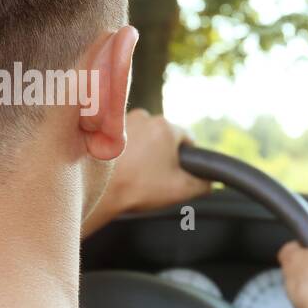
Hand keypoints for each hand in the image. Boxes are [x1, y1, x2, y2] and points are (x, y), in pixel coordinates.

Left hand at [81, 109, 210, 237]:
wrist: (97, 190)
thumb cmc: (138, 187)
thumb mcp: (182, 190)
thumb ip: (205, 183)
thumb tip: (210, 181)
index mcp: (166, 127)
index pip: (187, 139)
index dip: (186, 158)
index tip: (176, 172)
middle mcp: (144, 117)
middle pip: (162, 136)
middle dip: (161, 154)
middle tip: (153, 176)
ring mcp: (121, 121)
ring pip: (141, 136)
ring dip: (141, 151)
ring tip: (134, 173)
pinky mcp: (102, 129)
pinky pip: (121, 138)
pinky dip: (123, 151)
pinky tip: (120, 168)